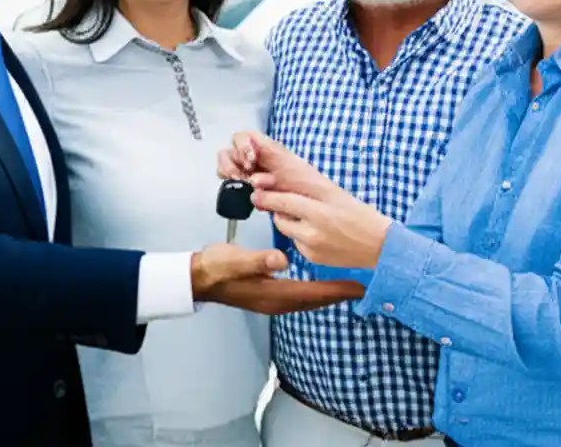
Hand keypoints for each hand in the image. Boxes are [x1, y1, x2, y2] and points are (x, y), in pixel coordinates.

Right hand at [206, 274, 366, 314]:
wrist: (198, 278)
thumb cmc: (217, 267)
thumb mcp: (236, 259)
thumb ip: (258, 260)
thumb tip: (282, 260)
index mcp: (271, 293)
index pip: (311, 293)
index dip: (335, 290)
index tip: (358, 287)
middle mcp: (275, 301)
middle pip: (313, 300)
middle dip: (337, 294)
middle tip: (361, 288)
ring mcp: (270, 300)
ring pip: (306, 300)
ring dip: (326, 294)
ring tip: (345, 288)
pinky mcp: (266, 294)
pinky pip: (298, 296)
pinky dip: (312, 292)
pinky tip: (316, 286)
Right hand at [217, 131, 343, 203]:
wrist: (317, 204)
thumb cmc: (310, 185)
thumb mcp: (296, 172)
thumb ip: (276, 173)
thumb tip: (254, 181)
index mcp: (267, 149)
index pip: (245, 136)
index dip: (242, 145)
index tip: (250, 162)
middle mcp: (255, 159)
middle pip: (230, 150)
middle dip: (231, 163)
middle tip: (241, 177)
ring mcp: (250, 173)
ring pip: (227, 165)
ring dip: (229, 173)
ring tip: (240, 185)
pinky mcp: (248, 190)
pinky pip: (232, 184)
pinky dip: (232, 188)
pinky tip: (242, 195)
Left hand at [253, 189, 391, 269]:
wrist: (379, 247)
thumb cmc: (360, 216)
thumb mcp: (337, 195)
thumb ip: (310, 189)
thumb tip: (284, 181)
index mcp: (321, 211)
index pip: (285, 201)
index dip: (268, 195)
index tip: (256, 189)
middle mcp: (314, 231)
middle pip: (281, 217)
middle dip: (274, 207)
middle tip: (266, 199)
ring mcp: (312, 247)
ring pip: (286, 229)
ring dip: (288, 220)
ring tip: (305, 215)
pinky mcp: (312, 259)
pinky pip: (296, 242)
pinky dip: (300, 235)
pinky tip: (316, 233)